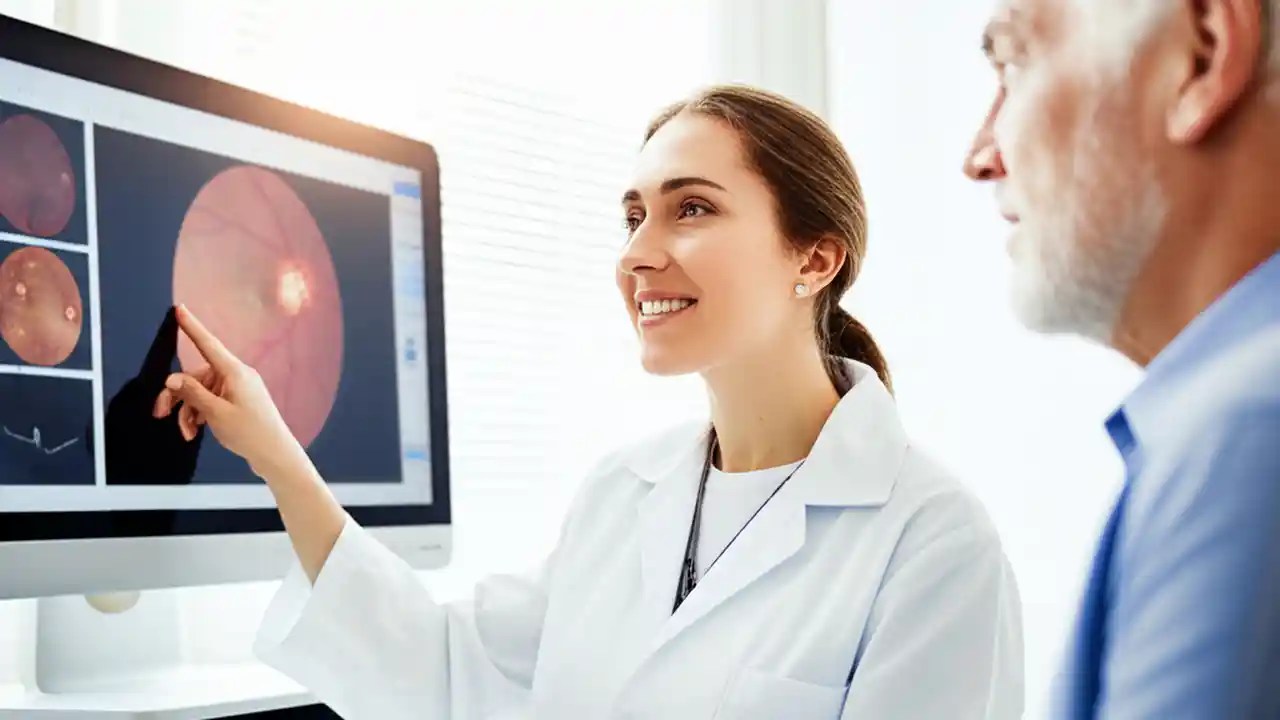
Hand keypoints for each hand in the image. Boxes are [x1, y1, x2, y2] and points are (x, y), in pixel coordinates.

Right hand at [152, 304, 301, 478]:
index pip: (208, 343)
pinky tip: (195, 431)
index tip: (180, 309)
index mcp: (235, 372)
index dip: (192, 326)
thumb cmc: (250, 433)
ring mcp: (238, 388)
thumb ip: (192, 393)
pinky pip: (211, 400)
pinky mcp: (238, 401)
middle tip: (160, 413)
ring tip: (186, 432)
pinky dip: (199, 414)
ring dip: (188, 411)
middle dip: (178, 395)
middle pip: (196, 376)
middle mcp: (237, 375)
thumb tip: (172, 378)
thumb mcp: (215, 413)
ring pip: (200, 391)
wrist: (274, 454)